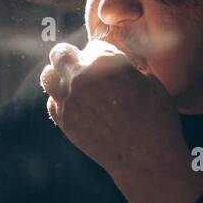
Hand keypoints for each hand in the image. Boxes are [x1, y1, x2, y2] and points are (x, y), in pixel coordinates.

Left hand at [40, 42, 202, 202]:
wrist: (144, 156)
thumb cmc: (155, 117)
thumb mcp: (151, 81)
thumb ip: (129, 65)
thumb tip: (119, 59)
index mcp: (105, 61)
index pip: (93, 45)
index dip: (101, 53)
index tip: (107, 63)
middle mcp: (81, 77)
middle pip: (61, 54)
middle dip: (71, 56)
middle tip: (80, 65)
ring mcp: (69, 99)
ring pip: (47, 76)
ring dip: (58, 76)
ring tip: (71, 82)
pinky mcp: (64, 121)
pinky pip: (52, 103)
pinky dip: (60, 101)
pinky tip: (75, 105)